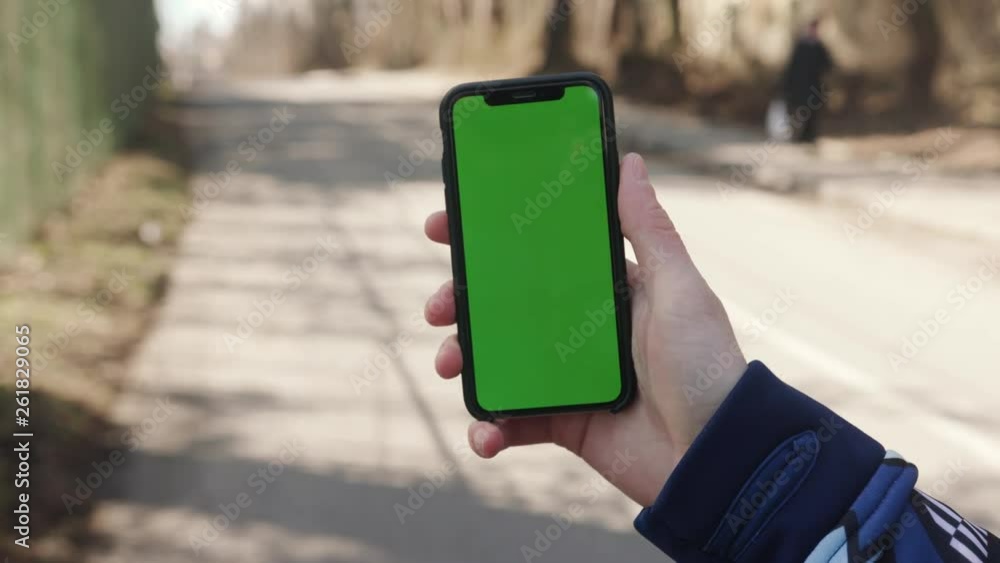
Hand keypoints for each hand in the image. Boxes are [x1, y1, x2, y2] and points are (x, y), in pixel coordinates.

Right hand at [424, 153, 746, 506]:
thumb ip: (649, 230)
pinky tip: (485, 433)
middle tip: (436, 307)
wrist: (717, 456)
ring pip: (497, 361)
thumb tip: (630, 162)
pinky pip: (513, 421)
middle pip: (503, 307)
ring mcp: (568, 377)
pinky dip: (490, 428)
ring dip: (464, 361)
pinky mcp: (564, 423)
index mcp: (605, 290)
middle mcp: (580, 329)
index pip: (538, 254)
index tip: (445, 228)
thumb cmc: (707, 365)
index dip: (490, 241)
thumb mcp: (680, 288)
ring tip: (450, 366)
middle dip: (459, 304)